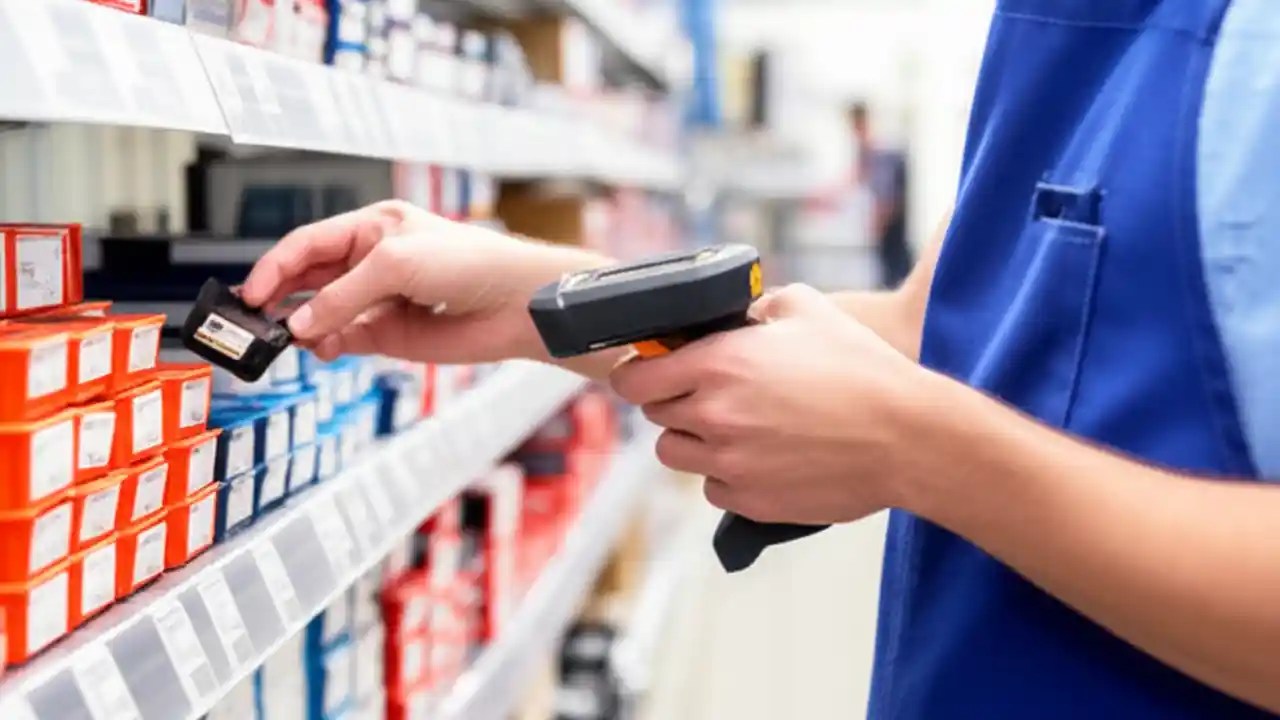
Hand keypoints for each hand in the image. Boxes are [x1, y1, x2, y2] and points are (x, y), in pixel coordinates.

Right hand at [241, 201, 606, 363]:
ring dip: (304, 326)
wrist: (515, 303)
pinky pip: (345, 339)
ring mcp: (380, 300)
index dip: (276, 266)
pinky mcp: (392, 334)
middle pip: (310, 279)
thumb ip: (342, 295)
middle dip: (281, 298)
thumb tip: (300, 325)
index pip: (308, 243)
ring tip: (289, 339)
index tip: (251, 292)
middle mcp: (373, 262)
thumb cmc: (469, 262)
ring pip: (324, 313)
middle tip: (253, 320)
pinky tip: (321, 348)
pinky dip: (328, 345)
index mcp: (373, 228)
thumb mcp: (395, 263)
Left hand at [610, 284, 925, 524]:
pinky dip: (728, 476)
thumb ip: (755, 309)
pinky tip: (762, 458)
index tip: (650, 372)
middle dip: (675, 403)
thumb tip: (734, 318)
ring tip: (737, 428)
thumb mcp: (806, 309)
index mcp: (717, 364)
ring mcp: (728, 464)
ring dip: (696, 441)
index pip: (635, 379)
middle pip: (656, 416)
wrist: (907, 438)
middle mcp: (713, 416)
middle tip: (712, 395)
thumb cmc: (862, 370)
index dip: (639, 373)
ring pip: (678, 456)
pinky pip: (714, 489)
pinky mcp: (749, 501)